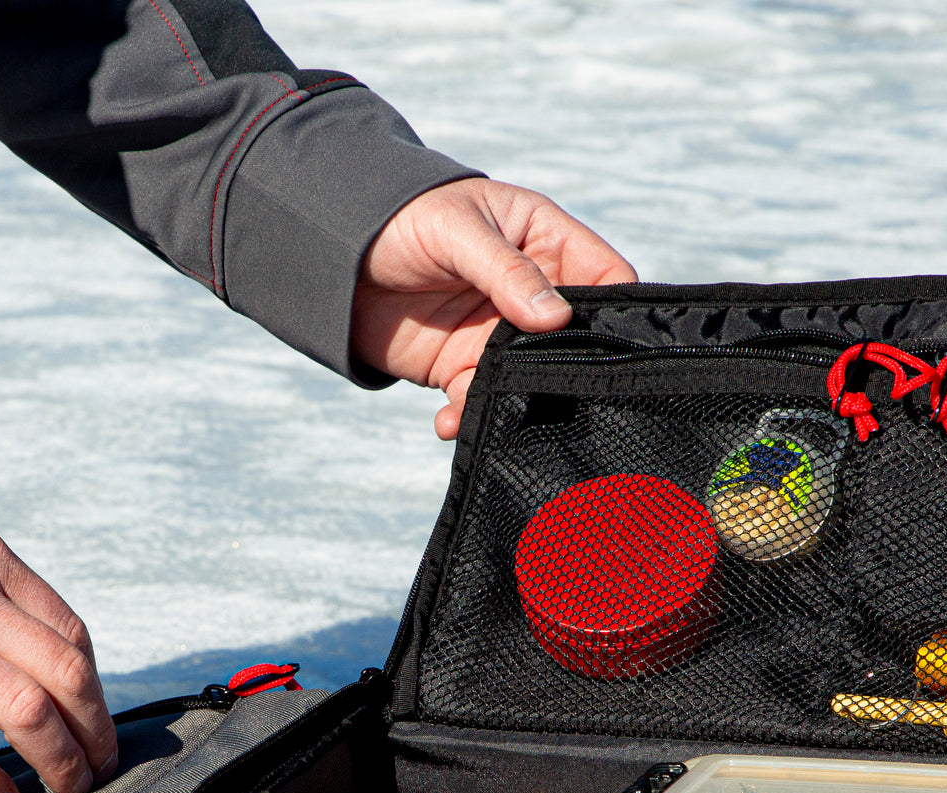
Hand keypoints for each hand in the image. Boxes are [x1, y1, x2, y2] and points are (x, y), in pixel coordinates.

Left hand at [351, 178, 636, 438]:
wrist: (330, 254)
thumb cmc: (399, 217)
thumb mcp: (456, 230)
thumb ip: (507, 271)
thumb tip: (556, 317)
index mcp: (544, 241)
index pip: (605, 276)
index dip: (616, 309)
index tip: (610, 343)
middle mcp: (529, 293)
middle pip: (572, 339)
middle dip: (566, 369)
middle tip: (552, 392)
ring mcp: (495, 334)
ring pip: (526, 378)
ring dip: (511, 399)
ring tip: (477, 405)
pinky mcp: (460, 367)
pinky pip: (479, 400)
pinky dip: (466, 416)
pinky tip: (446, 420)